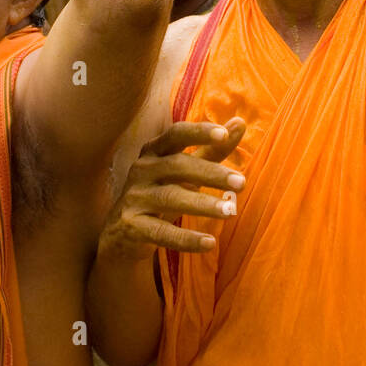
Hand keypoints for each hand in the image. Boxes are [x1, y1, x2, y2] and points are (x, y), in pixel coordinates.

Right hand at [98, 119, 246, 263]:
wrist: (123, 232)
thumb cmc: (162, 191)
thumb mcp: (186, 170)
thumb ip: (212, 149)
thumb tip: (240, 122)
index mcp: (155, 150)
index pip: (176, 134)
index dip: (199, 132)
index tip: (224, 134)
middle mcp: (141, 169)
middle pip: (177, 166)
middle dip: (211, 173)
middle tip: (242, 183)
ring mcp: (134, 197)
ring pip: (170, 198)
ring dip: (202, 204)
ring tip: (231, 211)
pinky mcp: (130, 226)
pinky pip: (161, 232)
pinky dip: (186, 239)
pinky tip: (210, 243)